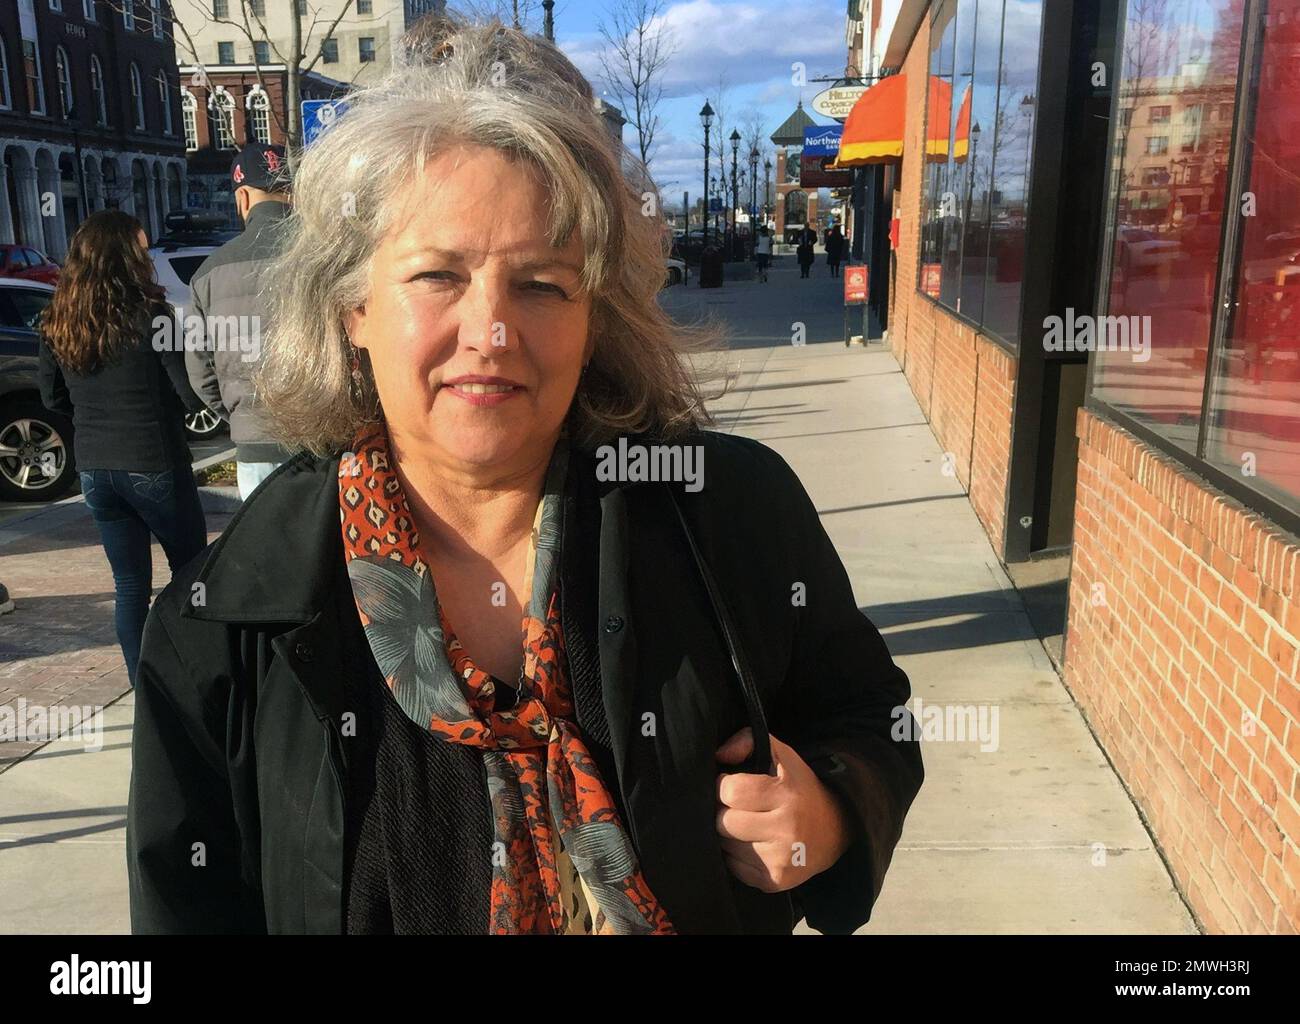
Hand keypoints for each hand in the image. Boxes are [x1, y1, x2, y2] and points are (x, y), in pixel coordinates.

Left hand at [714, 728, 852, 892]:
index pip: (731, 791)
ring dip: (729, 834)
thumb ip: (747, 740)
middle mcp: (786, 829)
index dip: (725, 785)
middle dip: (724, 811)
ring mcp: (781, 860)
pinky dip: (736, 855)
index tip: (733, 784)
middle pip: (724, 822)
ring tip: (747, 824)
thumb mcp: (781, 755)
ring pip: (726, 845)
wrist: (836, 829)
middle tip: (737, 807)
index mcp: (787, 795)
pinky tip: (753, 844)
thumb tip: (720, 755)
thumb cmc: (799, 787)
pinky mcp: (775, 882)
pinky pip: (734, 867)